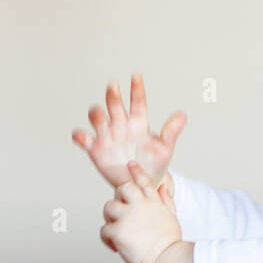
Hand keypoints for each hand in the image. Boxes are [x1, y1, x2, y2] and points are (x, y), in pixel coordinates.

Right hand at [72, 74, 185, 189]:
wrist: (141, 186)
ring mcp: (107, 136)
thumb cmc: (154, 166)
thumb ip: (171, 132)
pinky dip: (80, 136)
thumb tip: (183, 115)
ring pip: (97, 117)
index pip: (137, 101)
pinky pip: (84, 139)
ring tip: (101, 116)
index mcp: (138, 123)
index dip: (136, 88)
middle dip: (113, 94)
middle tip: (114, 86)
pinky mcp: (96, 149)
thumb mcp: (165, 150)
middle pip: (114, 104)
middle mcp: (121, 125)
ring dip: (97, 113)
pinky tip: (81, 137)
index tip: (137, 76)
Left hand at [100, 161, 181, 262]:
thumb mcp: (172, 218)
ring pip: (108, 207)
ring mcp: (127, 217)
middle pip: (121, 189)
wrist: (168, 259)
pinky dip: (107, 239)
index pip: (143, 181)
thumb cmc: (171, 244)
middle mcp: (139, 205)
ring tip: (116, 230)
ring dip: (109, 218)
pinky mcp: (118, 231)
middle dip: (118, 198)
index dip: (136, 171)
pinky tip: (115, 247)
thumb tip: (163, 187)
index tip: (130, 164)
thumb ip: (166, 201)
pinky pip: (104, 230)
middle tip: (119, 213)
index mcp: (153, 202)